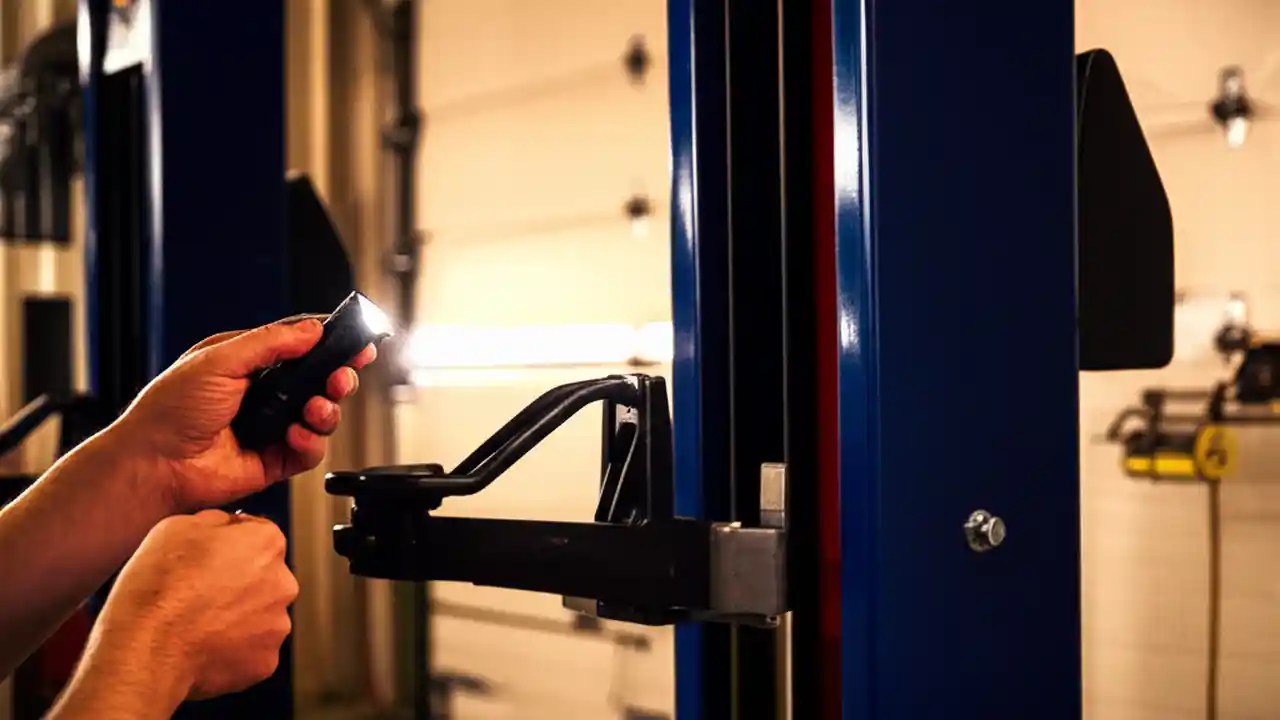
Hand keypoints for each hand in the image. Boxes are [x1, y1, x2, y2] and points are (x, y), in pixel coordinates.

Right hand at [69, 511, 297, 708]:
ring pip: (259, 616)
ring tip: (196, 625)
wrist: (146, 647)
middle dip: (238, 583)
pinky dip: (232, 650)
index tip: (206, 559)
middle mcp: (283, 582)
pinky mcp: (264, 661)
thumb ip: (215, 522)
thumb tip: (226, 527)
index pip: (258, 536)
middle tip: (198, 594)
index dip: (228, 546)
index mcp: (266, 543)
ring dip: (237, 618)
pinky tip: (202, 647)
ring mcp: (277, 625)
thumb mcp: (178, 526)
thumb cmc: (157, 586)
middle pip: (263, 578)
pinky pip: (250, 651)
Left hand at [115, 318, 376, 512]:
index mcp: (250, 362)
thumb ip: (269, 343)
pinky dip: (311, 442)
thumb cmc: (169, 410)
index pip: (302, 346)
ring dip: (327, 410)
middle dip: (339, 376)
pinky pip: (311, 449)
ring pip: (323, 415)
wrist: (153, 464)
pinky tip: (295, 435)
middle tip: (342, 376)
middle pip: (321, 380)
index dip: (332, 343)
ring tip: (315, 409)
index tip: (358, 341)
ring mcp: (272, 427)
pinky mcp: (276, 459)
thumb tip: (312, 329)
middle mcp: (265, 394)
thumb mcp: (218, 360)